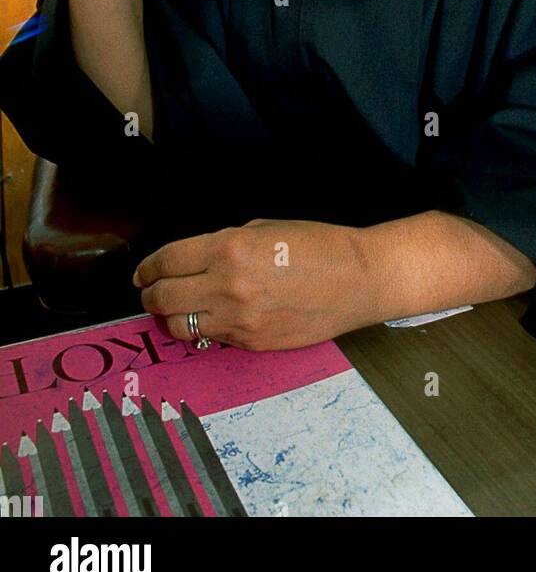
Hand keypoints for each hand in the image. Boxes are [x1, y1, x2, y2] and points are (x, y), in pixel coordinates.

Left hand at [132, 219, 376, 350]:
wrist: (357, 279)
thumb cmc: (317, 245)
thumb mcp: (265, 228)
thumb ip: (226, 244)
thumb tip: (197, 262)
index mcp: (229, 249)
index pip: (167, 261)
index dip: (147, 268)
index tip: (142, 273)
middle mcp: (227, 286)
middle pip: (163, 299)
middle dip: (151, 295)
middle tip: (151, 292)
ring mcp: (239, 320)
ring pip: (180, 327)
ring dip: (172, 318)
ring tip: (178, 309)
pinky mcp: (251, 343)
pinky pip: (213, 338)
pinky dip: (207, 328)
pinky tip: (217, 316)